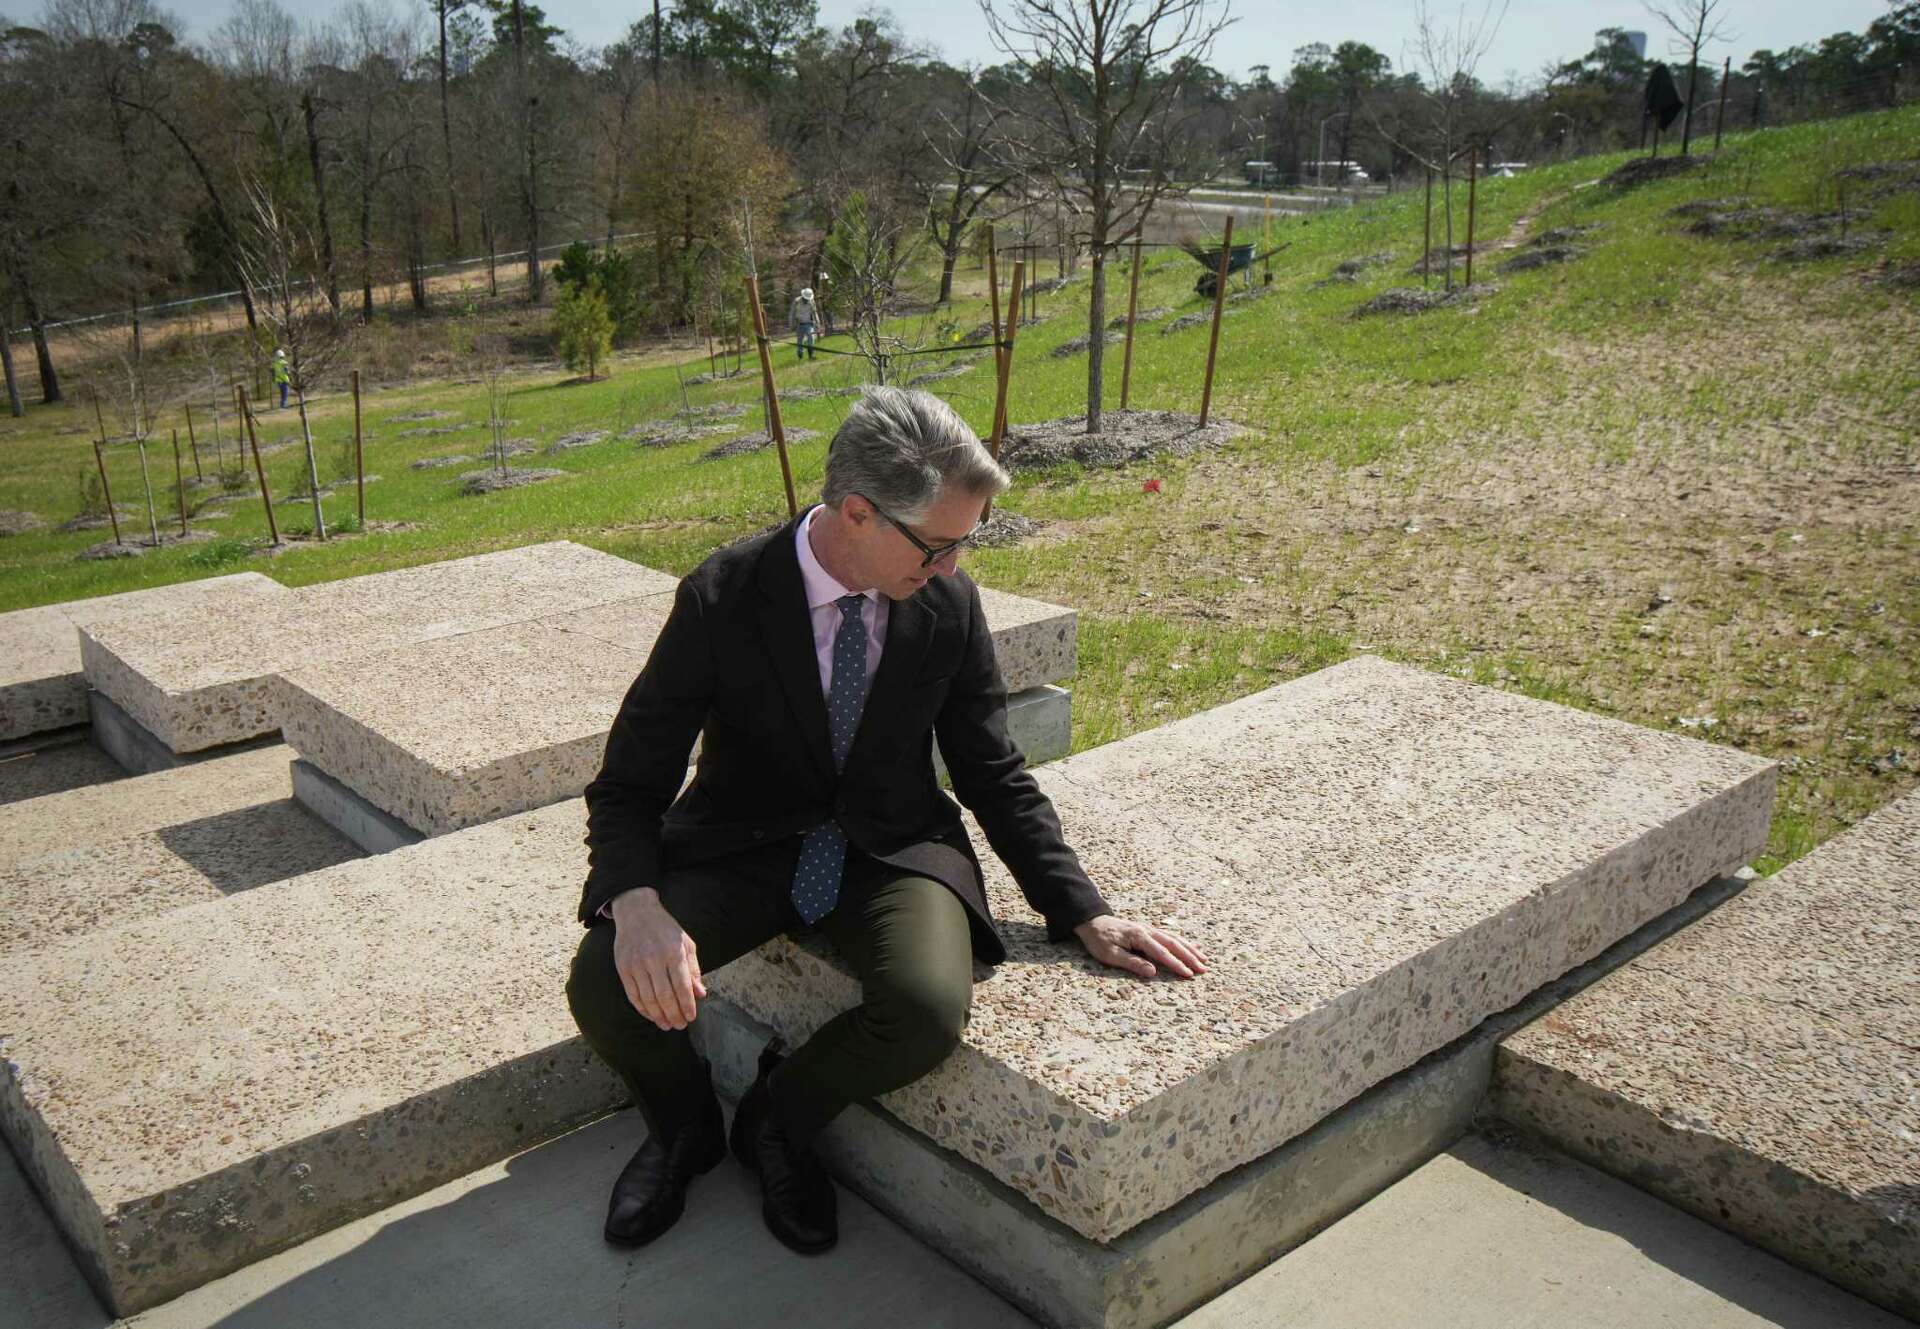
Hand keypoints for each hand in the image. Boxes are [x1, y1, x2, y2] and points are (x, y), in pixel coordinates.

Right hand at [610, 887, 708, 1030]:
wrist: (636, 912)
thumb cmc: (666, 929)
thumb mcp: (686, 943)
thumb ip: (693, 969)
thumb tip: (700, 994)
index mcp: (674, 952)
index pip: (682, 986)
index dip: (687, 1005)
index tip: (691, 1017)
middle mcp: (654, 959)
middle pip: (665, 996)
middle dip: (674, 1014)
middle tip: (680, 1025)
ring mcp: (636, 964)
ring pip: (648, 999)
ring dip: (658, 1016)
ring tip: (667, 1025)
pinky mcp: (623, 968)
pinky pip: (633, 995)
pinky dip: (643, 1009)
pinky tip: (651, 1015)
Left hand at [1072, 913, 1209, 979]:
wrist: (1092, 921)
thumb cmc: (1099, 940)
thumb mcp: (1110, 954)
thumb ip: (1132, 962)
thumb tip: (1153, 972)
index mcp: (1139, 937)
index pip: (1162, 953)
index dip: (1176, 965)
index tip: (1189, 975)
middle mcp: (1147, 931)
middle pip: (1174, 944)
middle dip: (1190, 957)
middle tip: (1204, 970)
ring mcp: (1149, 930)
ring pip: (1174, 939)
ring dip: (1190, 949)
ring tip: (1204, 960)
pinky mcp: (1148, 931)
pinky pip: (1170, 936)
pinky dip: (1183, 942)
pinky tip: (1192, 946)